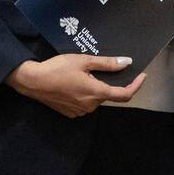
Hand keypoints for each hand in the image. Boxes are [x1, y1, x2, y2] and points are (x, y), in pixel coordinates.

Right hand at [6, 55, 145, 117]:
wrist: (31, 81)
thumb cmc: (57, 68)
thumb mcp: (84, 61)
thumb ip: (107, 64)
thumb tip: (127, 62)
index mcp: (96, 93)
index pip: (124, 95)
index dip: (136, 86)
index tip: (142, 76)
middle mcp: (90, 105)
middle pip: (108, 94)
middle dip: (108, 82)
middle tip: (97, 68)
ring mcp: (80, 111)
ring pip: (96, 99)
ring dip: (95, 88)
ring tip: (83, 74)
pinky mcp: (70, 113)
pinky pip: (85, 103)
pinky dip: (86, 94)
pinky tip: (75, 83)